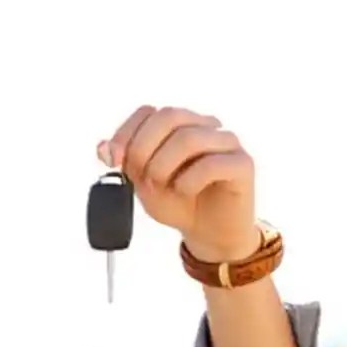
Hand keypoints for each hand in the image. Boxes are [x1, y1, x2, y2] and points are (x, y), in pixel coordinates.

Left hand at [98, 105, 260, 262]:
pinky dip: (189, 181)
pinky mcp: (242, 164)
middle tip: (141, 177)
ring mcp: (226, 142)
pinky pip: (212, 163)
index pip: (147, 112)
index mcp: (177, 126)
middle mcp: (203, 126)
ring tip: (163, 187)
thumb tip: (103, 147)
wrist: (208, 234)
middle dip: (143, 148)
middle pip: (169, 116)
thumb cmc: (177, 203)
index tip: (113, 160)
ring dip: (164, 166)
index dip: (125, 133)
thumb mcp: (141, 184)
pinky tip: (186, 192)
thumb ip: (125, 164)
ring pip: (189, 137)